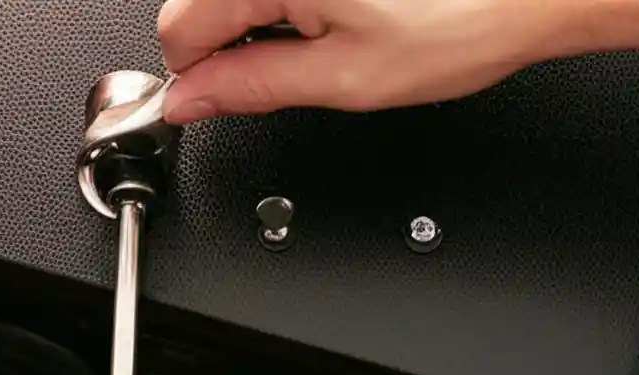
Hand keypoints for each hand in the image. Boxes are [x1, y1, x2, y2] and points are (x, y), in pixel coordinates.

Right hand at [157, 0, 571, 122]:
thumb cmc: (458, 21)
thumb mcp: (342, 78)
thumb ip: (249, 87)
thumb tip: (190, 100)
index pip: (180, 28)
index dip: (200, 74)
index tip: (227, 96)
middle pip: (200, 2)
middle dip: (230, 42)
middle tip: (298, 64)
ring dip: (262, 18)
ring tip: (332, 30)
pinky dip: (290, 0)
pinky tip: (341, 9)